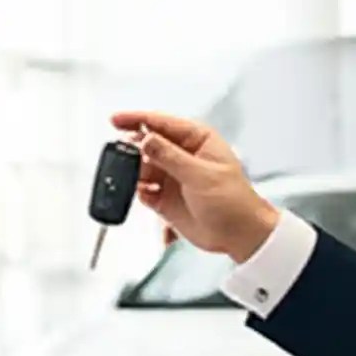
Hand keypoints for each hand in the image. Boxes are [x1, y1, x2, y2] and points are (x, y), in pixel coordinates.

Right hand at [110, 111, 280, 262]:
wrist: (239, 236)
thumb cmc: (233, 201)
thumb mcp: (201, 175)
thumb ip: (170, 157)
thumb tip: (146, 139)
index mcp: (197, 140)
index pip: (162, 123)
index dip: (138, 119)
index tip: (116, 120)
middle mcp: (183, 156)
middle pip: (149, 144)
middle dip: (133, 147)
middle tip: (119, 153)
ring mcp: (173, 177)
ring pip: (143, 167)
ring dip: (133, 171)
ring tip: (130, 176)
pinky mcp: (166, 198)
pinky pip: (143, 189)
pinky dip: (137, 190)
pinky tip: (141, 192)